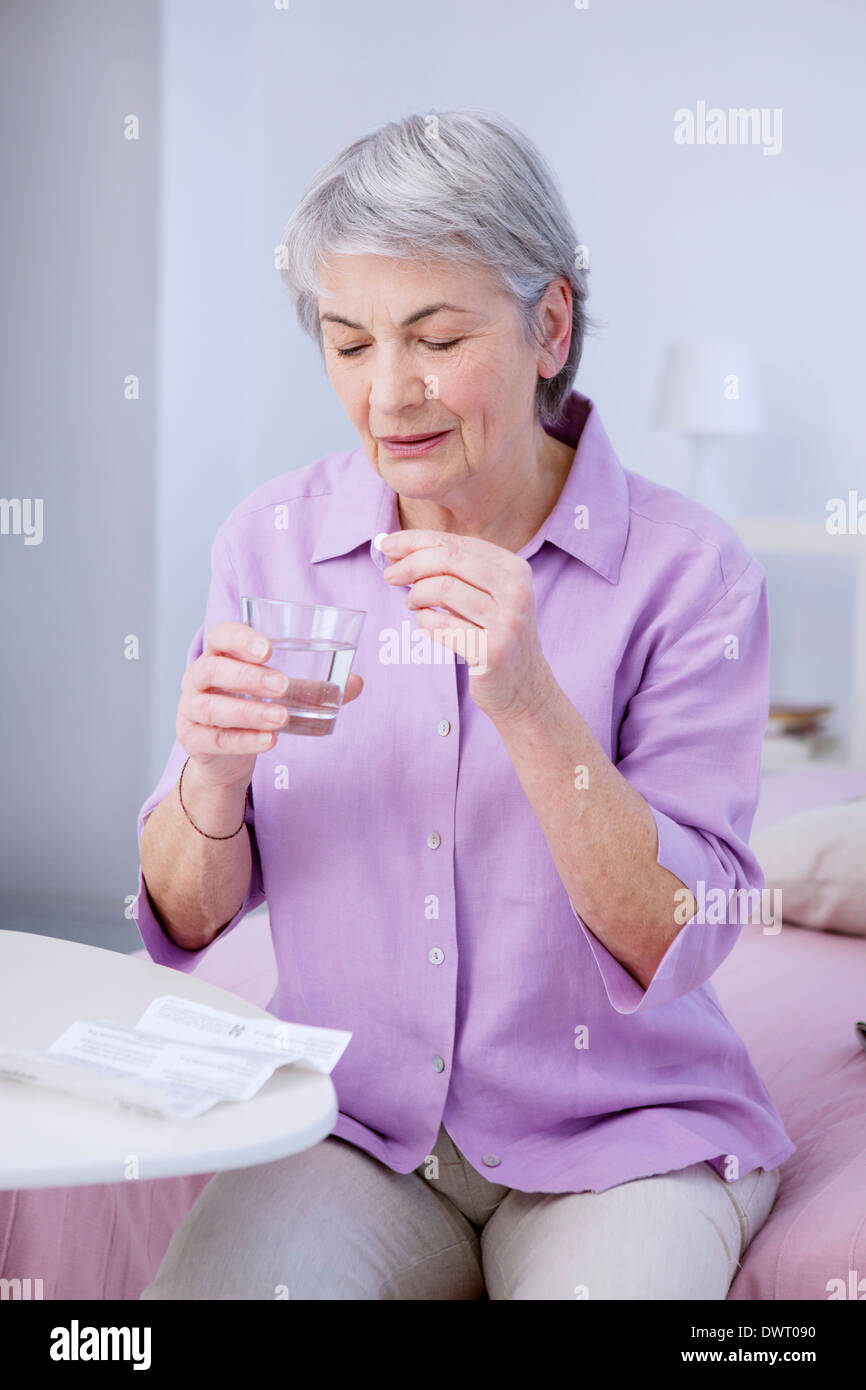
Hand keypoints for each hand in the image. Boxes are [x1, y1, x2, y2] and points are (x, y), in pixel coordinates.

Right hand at [177, 622, 363, 786]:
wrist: (224, 756)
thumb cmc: (252, 708)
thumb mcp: (281, 694)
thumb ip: (313, 687)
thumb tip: (357, 682)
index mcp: (220, 655)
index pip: (221, 635)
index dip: (241, 638)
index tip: (268, 650)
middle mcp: (198, 678)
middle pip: (213, 670)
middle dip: (248, 677)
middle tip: (283, 685)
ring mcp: (190, 709)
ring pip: (212, 707)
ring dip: (248, 712)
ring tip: (282, 718)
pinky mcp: (193, 739)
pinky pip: (215, 739)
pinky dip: (244, 740)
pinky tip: (269, 741)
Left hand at [380, 530, 555, 723]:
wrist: (524, 687)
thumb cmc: (494, 635)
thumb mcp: (486, 594)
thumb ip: (451, 570)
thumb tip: (394, 546)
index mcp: (514, 568)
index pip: (456, 543)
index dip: (416, 540)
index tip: (388, 545)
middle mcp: (515, 590)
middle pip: (448, 559)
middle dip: (409, 563)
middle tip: (390, 576)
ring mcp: (507, 622)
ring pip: (443, 588)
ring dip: (416, 595)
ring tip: (413, 604)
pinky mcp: (492, 652)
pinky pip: (441, 625)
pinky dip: (424, 622)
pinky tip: (427, 624)